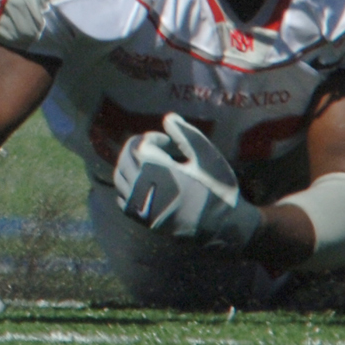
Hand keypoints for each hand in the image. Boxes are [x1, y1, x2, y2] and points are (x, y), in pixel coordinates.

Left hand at [113, 114, 262, 251]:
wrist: (223, 226)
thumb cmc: (217, 188)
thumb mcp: (206, 157)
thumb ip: (185, 135)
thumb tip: (167, 118)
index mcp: (157, 170)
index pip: (137, 146)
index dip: (151, 138)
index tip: (168, 142)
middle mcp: (143, 188)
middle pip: (125, 161)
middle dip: (138, 149)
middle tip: (157, 150)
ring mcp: (142, 206)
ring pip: (121, 180)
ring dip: (131, 167)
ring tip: (150, 165)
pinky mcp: (144, 220)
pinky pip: (123, 200)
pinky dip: (128, 188)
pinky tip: (146, 185)